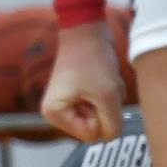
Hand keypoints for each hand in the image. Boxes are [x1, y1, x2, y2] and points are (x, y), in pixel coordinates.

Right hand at [42, 23, 126, 141]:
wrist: (87, 30)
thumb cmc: (92, 61)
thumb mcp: (107, 96)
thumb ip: (113, 125)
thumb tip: (111, 135)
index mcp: (54, 114)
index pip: (91, 135)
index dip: (102, 117)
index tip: (96, 94)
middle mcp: (57, 111)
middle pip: (95, 127)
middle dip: (105, 108)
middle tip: (101, 86)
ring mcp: (67, 103)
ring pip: (102, 116)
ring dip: (109, 99)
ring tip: (101, 79)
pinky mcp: (78, 95)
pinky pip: (103, 105)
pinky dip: (109, 93)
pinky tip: (103, 77)